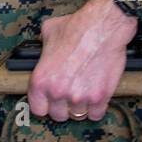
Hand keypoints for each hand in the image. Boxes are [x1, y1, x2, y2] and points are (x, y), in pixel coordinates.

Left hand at [28, 0, 138, 122]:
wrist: (103, 26)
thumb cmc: (76, 27)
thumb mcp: (48, 33)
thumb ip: (43, 50)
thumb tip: (44, 52)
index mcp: (41, 79)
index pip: (37, 109)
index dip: (45, 105)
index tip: (50, 101)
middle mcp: (57, 92)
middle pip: (58, 115)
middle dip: (63, 106)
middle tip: (70, 94)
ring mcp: (79, 97)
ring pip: (78, 115)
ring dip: (81, 106)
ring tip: (84, 91)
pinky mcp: (100, 98)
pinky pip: (95, 115)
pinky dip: (96, 108)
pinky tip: (96, 97)